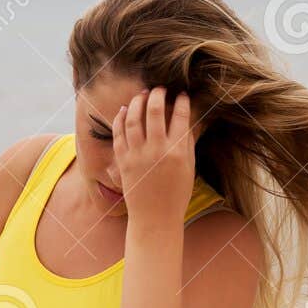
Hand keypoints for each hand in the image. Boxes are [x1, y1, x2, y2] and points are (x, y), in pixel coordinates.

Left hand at [112, 86, 194, 223]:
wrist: (155, 217)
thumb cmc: (176, 194)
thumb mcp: (189, 167)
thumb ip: (187, 141)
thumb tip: (187, 118)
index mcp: (177, 152)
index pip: (180, 116)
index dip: (181, 101)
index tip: (181, 94)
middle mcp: (156, 150)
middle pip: (155, 111)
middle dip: (158, 94)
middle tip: (160, 89)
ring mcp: (137, 155)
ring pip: (133, 118)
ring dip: (138, 102)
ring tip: (142, 94)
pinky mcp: (122, 160)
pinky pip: (119, 133)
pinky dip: (121, 118)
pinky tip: (126, 110)